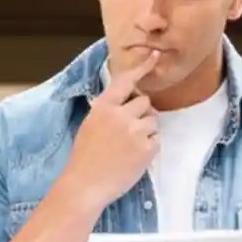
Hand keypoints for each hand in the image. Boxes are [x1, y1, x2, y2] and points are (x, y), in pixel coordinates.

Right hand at [61, 49, 161, 209]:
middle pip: (145, 102)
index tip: (155, 56)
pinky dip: (149, 147)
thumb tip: (126, 104)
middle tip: (129, 131)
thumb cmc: (84, 158)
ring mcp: (135, 131)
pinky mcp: (147, 149)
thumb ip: (108, 111)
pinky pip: (156, 139)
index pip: (126, 81)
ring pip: (153, 121)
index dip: (142, 68)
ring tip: (129, 147)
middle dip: (141, 114)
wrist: (85, 185)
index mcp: (104, 107)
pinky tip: (133, 157)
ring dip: (146, 131)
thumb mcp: (90, 125)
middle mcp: (121, 115)